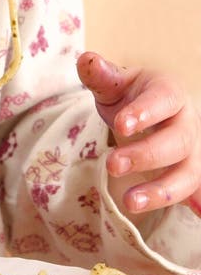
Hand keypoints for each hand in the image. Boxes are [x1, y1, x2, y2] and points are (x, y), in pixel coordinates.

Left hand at [77, 51, 200, 216]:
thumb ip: (101, 75)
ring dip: (162, 190)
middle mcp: (187, 122)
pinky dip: (200, 203)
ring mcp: (192, 151)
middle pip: (176, 141)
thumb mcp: (114, 82)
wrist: (150, 109)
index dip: (144, 113)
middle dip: (146, 156)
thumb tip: (86, 60)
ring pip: (188, 173)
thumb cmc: (131, 94)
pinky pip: (198, 191)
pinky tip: (198, 214)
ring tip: (131, 202)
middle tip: (112, 165)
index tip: (121, 126)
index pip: (163, 101)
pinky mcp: (190, 174)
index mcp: (169, 92)